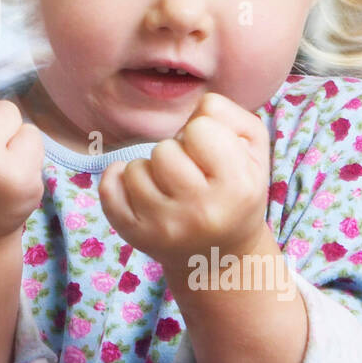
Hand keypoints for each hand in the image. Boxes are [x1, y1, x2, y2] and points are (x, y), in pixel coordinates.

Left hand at [98, 92, 270, 267]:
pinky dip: (118, 180)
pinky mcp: (136, 235)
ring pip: (135, 168)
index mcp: (237, 188)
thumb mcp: (253, 149)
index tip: (210, 154)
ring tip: (169, 187)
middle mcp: (201, 212)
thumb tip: (193, 108)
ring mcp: (164, 227)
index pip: (200, 128)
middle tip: (189, 174)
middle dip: (175, 153)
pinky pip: (109, 188)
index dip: (203, 133)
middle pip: (164, 149)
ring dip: (150, 170)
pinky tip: (138, 187)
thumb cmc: (235, 190)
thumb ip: (227, 113)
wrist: (220, 255)